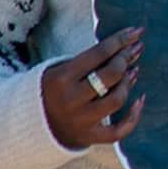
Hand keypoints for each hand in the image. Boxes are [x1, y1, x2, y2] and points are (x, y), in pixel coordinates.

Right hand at [41, 26, 143, 149]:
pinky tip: (140, 100)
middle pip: (110, 75)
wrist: (28, 125)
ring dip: (128, 83)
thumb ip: (86, 60)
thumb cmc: (50, 90)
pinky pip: (118, 131)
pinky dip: (133, 117)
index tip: (136, 31)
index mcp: (61, 77)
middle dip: (126, 59)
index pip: (98, 53)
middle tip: (136, 49)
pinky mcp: (88, 137)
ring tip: (133, 71)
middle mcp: (71, 99)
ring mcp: (81, 120)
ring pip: (116, 100)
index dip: (120, 40)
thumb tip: (124, 47)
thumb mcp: (57, 69)